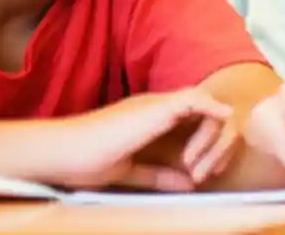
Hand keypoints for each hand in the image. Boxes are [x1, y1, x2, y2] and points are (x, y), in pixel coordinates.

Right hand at [50, 88, 235, 191]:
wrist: (65, 153)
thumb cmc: (85, 162)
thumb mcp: (130, 171)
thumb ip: (158, 175)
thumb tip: (187, 184)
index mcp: (151, 118)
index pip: (194, 117)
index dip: (208, 142)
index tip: (204, 173)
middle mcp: (158, 105)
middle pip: (206, 109)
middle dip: (219, 139)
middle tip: (212, 172)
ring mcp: (158, 103)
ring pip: (207, 103)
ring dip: (214, 136)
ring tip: (201, 169)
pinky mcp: (157, 107)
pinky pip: (197, 100)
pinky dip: (211, 114)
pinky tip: (213, 134)